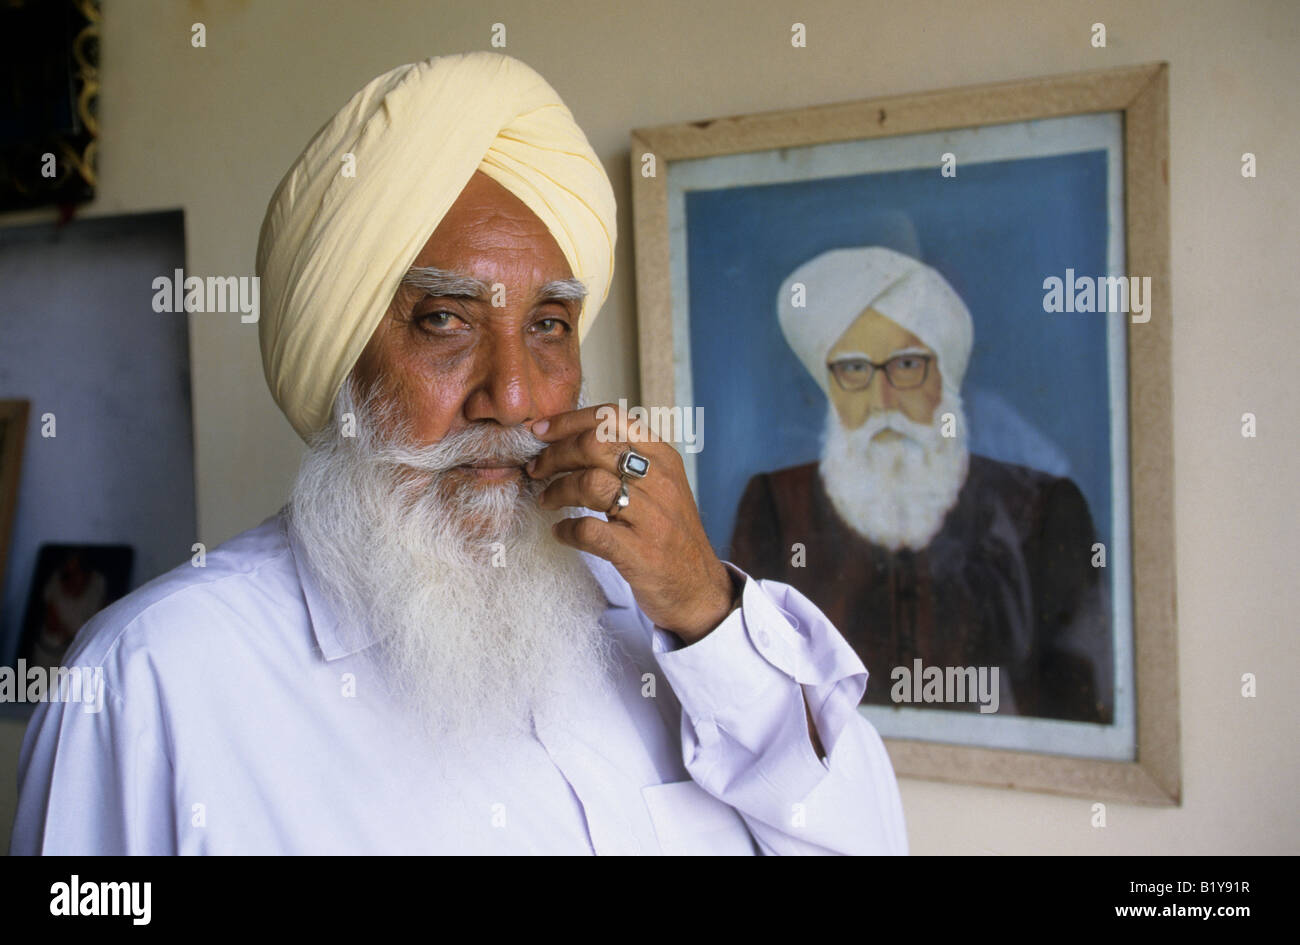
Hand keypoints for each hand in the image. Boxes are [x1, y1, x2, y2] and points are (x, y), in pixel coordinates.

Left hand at [526, 404, 734, 643]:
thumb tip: (570, 438)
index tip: (541, 432)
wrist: (698, 588)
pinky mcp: (639, 552)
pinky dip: (567, 530)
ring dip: (557, 490)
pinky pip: (589, 530)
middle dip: (555, 455)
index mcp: (663, 458)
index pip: (612, 418)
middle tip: (537, 469)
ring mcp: (652, 517)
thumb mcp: (660, 485)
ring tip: (547, 500)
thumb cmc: (670, 533)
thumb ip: (628, 459)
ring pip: (590, 483)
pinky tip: (561, 532)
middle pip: (595, 444)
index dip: (569, 420)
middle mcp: (660, 481)